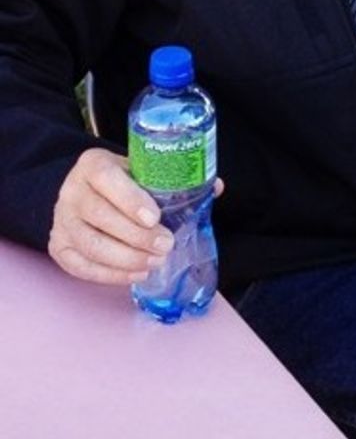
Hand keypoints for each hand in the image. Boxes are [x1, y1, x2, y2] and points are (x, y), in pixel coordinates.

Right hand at [48, 148, 172, 285]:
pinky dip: (112, 275)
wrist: (85, 192)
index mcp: (92, 164)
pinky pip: (82, 267)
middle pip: (100, 216)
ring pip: (91, 245)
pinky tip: (138, 274)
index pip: (105, 178)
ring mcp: (62, 221)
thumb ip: (172, 178)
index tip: (155, 217)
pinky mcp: (59, 247)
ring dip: (127, 259)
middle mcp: (71, 191)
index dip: (130, 199)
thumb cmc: (122, 182)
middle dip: (137, 236)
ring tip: (156, 261)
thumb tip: (213, 188)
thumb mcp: (140, 169)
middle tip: (166, 245)